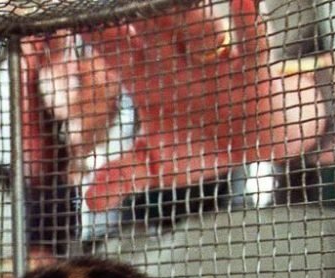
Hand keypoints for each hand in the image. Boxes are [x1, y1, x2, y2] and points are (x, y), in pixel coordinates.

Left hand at [82, 0, 325, 210]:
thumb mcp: (159, 166)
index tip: (75, 23)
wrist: (259, 140)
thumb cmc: (204, 143)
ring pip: (196, 29)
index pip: (117, 55)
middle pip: (151, 33)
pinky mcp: (252, 67)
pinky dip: (247, 22)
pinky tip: (241, 0)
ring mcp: (214, 61)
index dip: (99, 39)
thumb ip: (123, 177)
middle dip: (134, 15)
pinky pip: (251, 41)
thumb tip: (89, 201)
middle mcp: (176, 63)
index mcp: (148, 82)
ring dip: (181, 13)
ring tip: (161, 2)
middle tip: (112, 5)